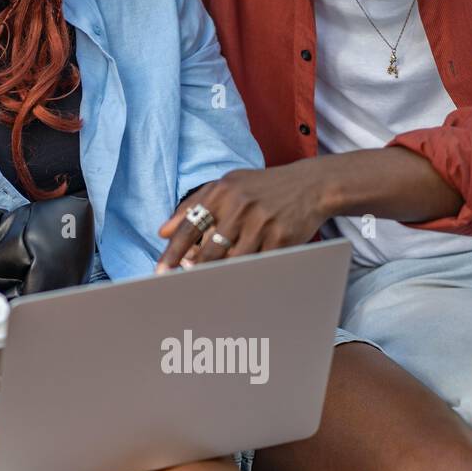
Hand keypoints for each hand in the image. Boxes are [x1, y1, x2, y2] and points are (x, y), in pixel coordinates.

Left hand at [156, 165, 330, 271]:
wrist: (310, 186)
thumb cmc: (260, 188)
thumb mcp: (226, 186)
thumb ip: (193, 205)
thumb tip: (163, 232)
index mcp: (222, 192)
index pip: (189, 226)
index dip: (173, 251)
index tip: (160, 271)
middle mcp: (240, 206)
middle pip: (209, 249)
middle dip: (195, 270)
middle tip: (183, 284)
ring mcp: (262, 223)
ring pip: (233, 261)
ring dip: (219, 274)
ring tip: (209, 284)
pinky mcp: (282, 239)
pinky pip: (257, 264)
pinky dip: (245, 274)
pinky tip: (238, 279)